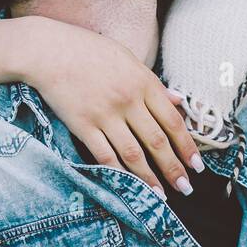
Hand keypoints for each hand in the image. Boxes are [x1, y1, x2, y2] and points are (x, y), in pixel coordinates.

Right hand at [0, 16, 203, 196]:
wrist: (49, 50)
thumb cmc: (89, 50)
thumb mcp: (127, 59)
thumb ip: (153, 83)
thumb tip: (179, 100)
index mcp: (143, 82)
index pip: (172, 120)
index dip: (187, 145)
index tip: (197, 163)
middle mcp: (128, 100)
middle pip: (157, 141)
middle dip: (174, 168)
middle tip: (186, 187)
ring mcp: (105, 115)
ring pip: (133, 154)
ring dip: (149, 178)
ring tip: (161, 195)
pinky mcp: (83, 126)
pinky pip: (104, 155)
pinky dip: (118, 173)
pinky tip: (127, 186)